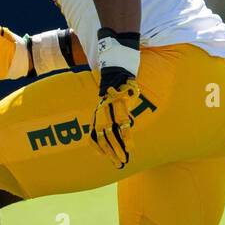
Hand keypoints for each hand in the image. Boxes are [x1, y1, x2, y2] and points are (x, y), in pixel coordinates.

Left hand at [89, 28, 141, 168]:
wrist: (116, 60)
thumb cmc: (114, 78)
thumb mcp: (108, 94)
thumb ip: (109, 106)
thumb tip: (114, 117)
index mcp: (99, 108)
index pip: (95, 130)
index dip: (97, 145)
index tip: (102, 157)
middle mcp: (102, 108)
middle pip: (104, 134)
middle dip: (111, 150)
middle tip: (117, 164)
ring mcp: (110, 104)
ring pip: (113, 129)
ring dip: (119, 145)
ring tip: (125, 157)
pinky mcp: (119, 99)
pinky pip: (122, 118)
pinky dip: (126, 131)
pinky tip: (130, 141)